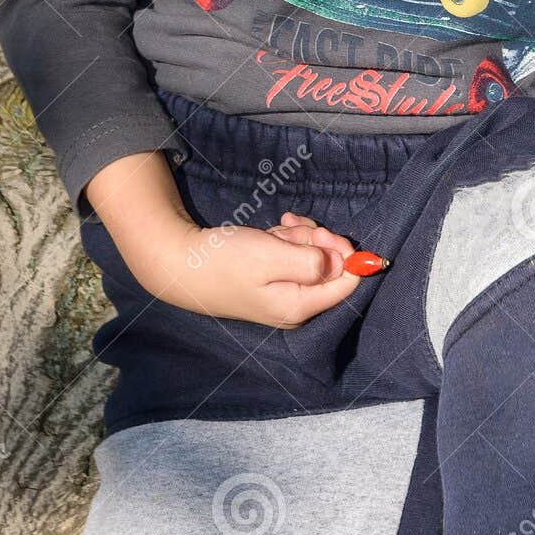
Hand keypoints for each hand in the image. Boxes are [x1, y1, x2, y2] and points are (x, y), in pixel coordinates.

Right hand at [85, 151, 362, 326]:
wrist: (185, 263)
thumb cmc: (227, 261)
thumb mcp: (271, 257)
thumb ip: (310, 262)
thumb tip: (344, 264)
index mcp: (300, 306)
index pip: (348, 283)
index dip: (345, 253)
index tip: (325, 234)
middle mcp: (298, 304)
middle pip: (331, 265)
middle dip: (315, 239)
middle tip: (290, 228)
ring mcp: (286, 291)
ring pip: (313, 253)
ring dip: (298, 235)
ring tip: (273, 232)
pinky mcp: (275, 277)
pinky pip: (296, 252)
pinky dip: (287, 238)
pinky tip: (272, 231)